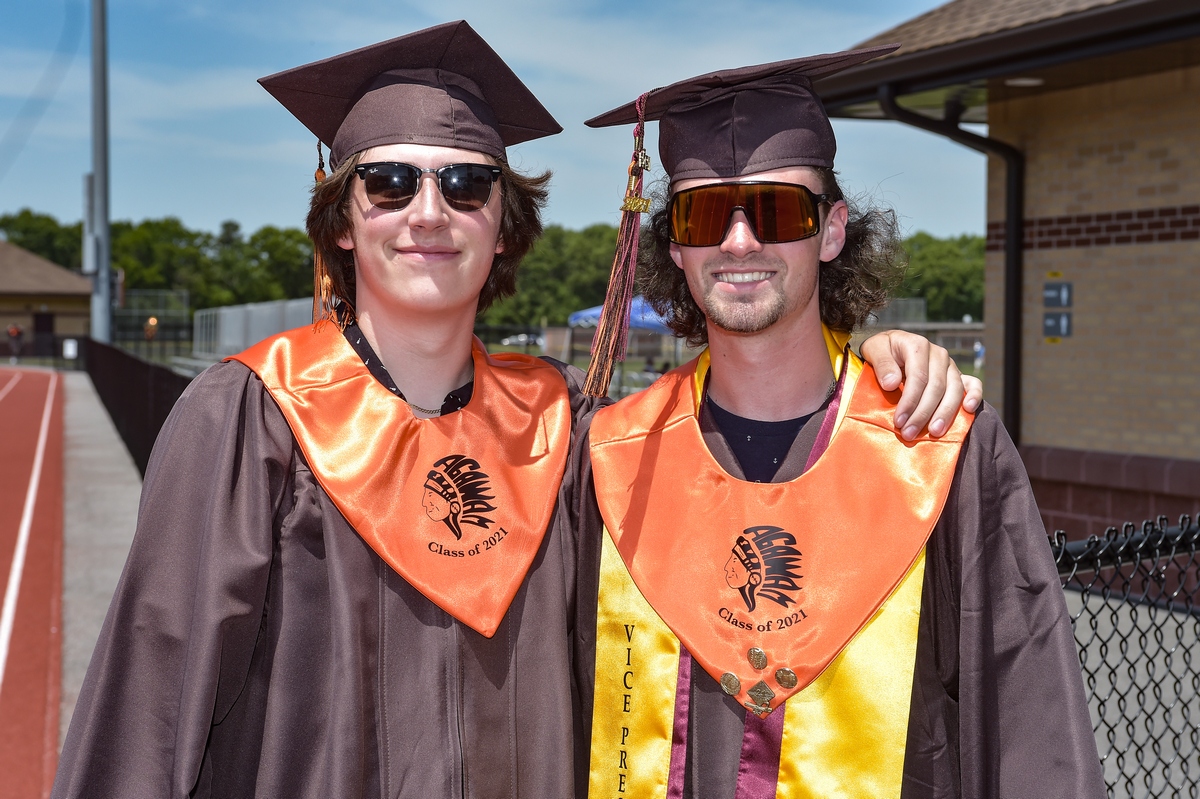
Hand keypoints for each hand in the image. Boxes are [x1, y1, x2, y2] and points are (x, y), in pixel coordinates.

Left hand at [859, 330, 982, 439]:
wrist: (892, 346)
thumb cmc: (882, 350)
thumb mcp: (874, 349)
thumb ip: (881, 364)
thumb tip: (891, 383)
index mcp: (918, 346)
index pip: (918, 377)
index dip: (910, 401)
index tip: (898, 422)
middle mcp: (938, 355)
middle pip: (936, 387)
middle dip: (923, 414)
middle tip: (909, 434)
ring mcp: (950, 365)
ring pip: (954, 390)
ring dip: (945, 413)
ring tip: (935, 432)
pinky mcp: (958, 374)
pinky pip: (973, 384)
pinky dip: (975, 395)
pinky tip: (968, 409)